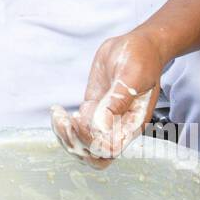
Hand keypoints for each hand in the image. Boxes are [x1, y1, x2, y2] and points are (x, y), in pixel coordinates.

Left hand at [51, 31, 163, 166]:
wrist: (137, 45)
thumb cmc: (141, 58)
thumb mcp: (131, 76)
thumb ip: (118, 100)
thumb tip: (102, 125)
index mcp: (131, 124)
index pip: (109, 149)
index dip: (90, 141)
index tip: (78, 119)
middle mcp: (117, 126)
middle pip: (94, 154)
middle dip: (74, 143)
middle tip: (64, 121)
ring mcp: (103, 119)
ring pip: (82, 144)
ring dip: (65, 135)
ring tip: (58, 115)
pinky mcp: (92, 109)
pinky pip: (76, 128)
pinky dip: (63, 126)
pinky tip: (58, 111)